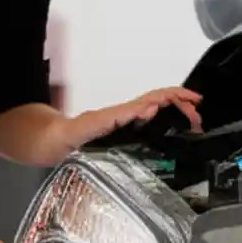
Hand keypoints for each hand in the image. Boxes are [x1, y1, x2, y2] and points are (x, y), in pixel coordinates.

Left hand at [68, 86, 202, 148]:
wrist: (42, 143)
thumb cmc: (58, 140)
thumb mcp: (78, 131)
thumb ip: (104, 122)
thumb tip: (144, 110)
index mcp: (116, 115)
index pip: (150, 100)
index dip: (171, 99)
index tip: (191, 104)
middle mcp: (121, 116)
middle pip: (156, 102)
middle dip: (180, 104)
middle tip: (199, 119)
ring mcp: (121, 124)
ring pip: (155, 110)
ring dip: (177, 111)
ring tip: (195, 122)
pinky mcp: (119, 133)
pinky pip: (148, 122)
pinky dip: (166, 121)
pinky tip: (174, 131)